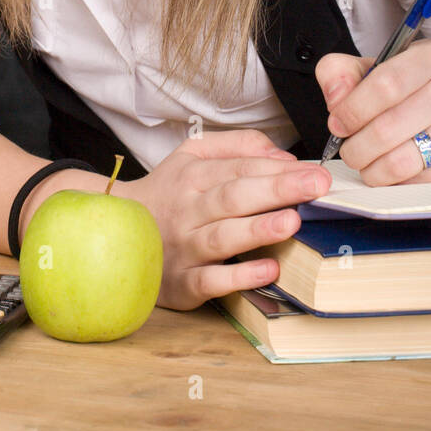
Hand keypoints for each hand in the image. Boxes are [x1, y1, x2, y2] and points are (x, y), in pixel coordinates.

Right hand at [118, 130, 330, 311]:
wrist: (115, 233)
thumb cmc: (169, 192)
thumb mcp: (193, 154)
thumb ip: (238, 147)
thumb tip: (283, 156)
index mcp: (193, 176)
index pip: (239, 168)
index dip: (277, 169)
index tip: (315, 171)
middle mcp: (188, 210)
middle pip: (233, 197)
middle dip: (276, 189)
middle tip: (316, 186)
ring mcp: (185, 248)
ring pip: (222, 237)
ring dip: (258, 229)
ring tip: (292, 222)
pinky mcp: (183, 283)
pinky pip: (211, 281)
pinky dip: (239, 277)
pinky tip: (268, 270)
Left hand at [315, 39, 430, 183]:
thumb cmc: (421, 94)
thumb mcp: (381, 70)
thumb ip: (344, 73)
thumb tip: (336, 97)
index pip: (385, 83)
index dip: (352, 109)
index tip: (338, 124)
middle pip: (389, 127)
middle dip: (357, 147)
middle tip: (350, 151)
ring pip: (402, 161)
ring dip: (373, 170)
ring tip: (368, 164)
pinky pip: (421, 182)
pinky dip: (399, 183)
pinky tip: (396, 172)